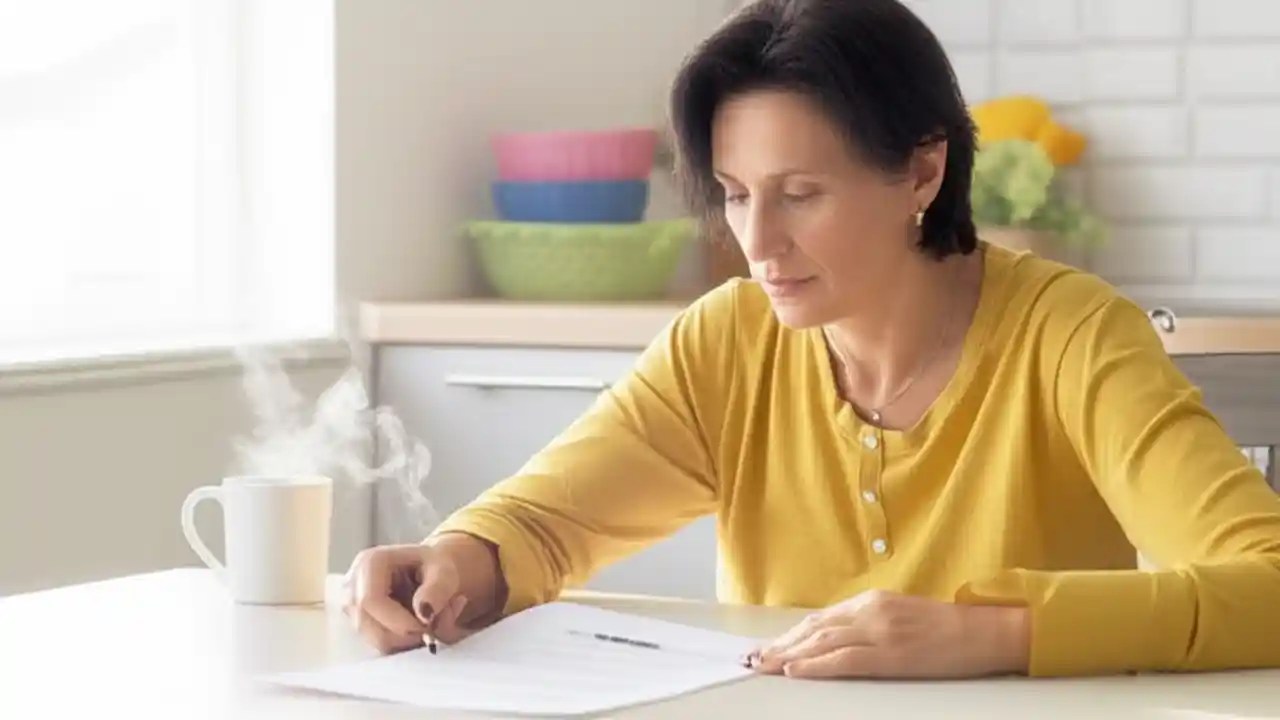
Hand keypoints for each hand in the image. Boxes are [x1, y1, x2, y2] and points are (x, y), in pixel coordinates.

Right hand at [340, 533, 504, 653]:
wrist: (433, 573)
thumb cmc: (436, 567)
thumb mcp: (446, 571)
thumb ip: (438, 589)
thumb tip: (424, 613)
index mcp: (370, 564)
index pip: (370, 601)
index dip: (399, 622)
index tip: (428, 627)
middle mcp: (353, 586)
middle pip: (369, 626)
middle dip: (406, 635)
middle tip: (434, 626)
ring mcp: (353, 609)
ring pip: (376, 642)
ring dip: (408, 641)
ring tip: (429, 623)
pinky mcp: (361, 626)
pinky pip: (382, 647)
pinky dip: (404, 644)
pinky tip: (417, 628)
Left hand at [747, 590, 1028, 679]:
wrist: (982, 631)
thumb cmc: (944, 628)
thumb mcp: (899, 614)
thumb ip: (867, 621)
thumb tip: (833, 637)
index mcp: (871, 602)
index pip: (819, 619)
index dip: (789, 634)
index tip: (767, 647)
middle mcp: (870, 612)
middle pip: (813, 630)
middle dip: (779, 646)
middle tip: (752, 659)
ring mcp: (880, 631)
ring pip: (821, 643)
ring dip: (787, 656)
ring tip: (763, 665)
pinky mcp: (891, 653)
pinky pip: (844, 660)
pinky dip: (816, 665)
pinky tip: (795, 670)